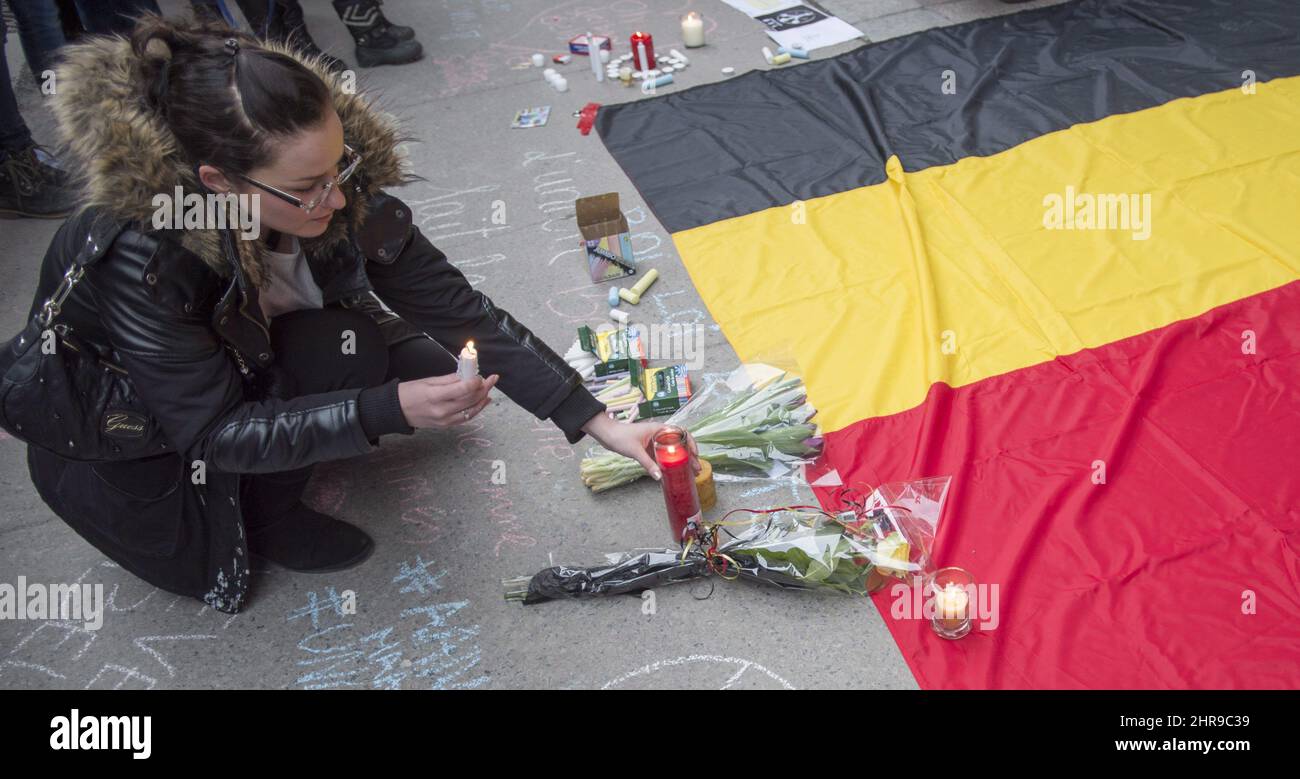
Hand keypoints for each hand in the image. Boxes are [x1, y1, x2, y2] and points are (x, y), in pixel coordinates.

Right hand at [397, 373, 498, 428]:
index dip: (475, 382)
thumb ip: (449, 379)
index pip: (462, 389)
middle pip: (470, 400)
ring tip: (489, 389)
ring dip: (482, 399)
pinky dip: (476, 409)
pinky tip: (482, 401)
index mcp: (434, 396)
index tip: (481, 376)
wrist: (396, 411)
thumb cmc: (409, 393)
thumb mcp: (428, 381)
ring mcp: (444, 420)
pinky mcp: (445, 426)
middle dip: (483, 388)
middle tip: (491, 379)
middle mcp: (441, 411)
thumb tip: (467, 375)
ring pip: (471, 410)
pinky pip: (465, 418)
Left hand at [581, 413, 699, 479]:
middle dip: (690, 456)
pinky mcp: (650, 449)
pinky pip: (663, 457)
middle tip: (696, 469)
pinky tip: (674, 473)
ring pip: (673, 452)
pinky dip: (670, 464)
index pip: (681, 432)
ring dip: (682, 461)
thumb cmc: (620, 436)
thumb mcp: (635, 451)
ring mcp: (655, 442)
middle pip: (680, 444)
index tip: (694, 454)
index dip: (691, 442)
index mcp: (659, 429)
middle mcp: (659, 435)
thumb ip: (648, 464)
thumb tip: (659, 477)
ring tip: (690, 472)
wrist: (607, 435)